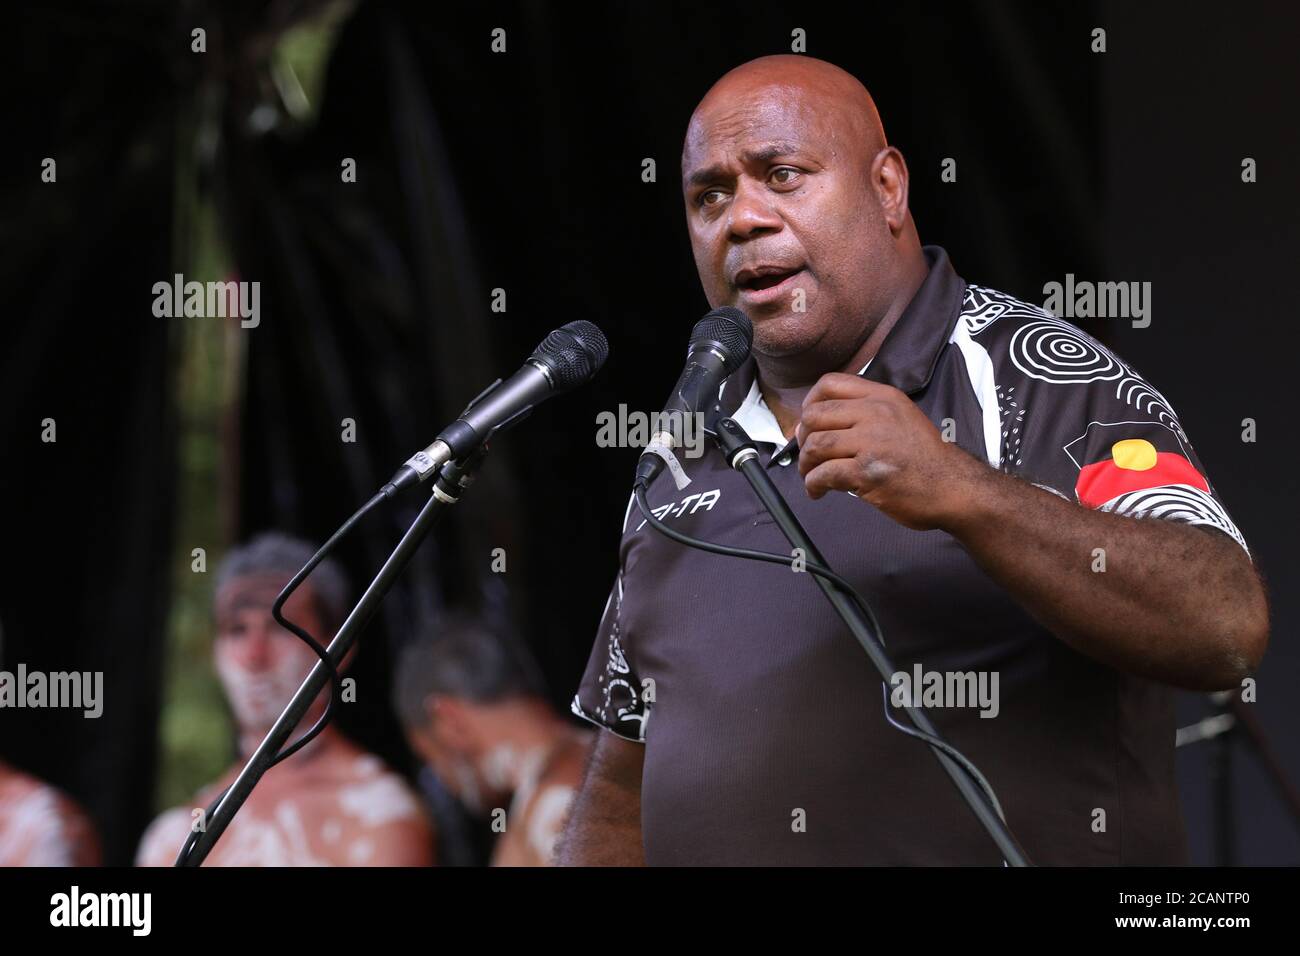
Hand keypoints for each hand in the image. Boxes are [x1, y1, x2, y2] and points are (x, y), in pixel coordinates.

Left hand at [795, 373, 985, 529]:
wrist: (954, 487)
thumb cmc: (926, 459)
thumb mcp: (902, 418)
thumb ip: (868, 413)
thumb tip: (821, 423)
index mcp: (883, 397)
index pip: (830, 383)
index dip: (809, 402)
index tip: (808, 422)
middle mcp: (876, 414)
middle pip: (815, 415)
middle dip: (803, 438)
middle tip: (807, 455)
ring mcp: (871, 442)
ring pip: (816, 445)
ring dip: (806, 464)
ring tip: (811, 475)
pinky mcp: (867, 471)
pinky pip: (824, 474)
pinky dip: (813, 485)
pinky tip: (817, 491)